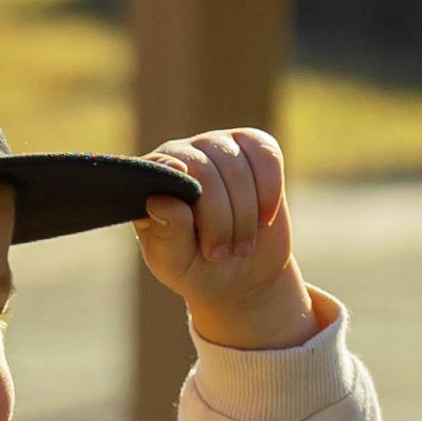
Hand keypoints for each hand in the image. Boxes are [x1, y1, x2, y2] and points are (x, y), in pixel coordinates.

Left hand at [137, 124, 317, 350]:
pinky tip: (265, 218)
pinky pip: (266, 155)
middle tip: (218, 255)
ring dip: (245, 215)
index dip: (179, 184)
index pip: (162, 166)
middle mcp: (182, 155)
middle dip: (218, 219)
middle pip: (204, 170)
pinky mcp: (251, 148)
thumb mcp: (175, 264)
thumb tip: (161, 201)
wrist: (241, 273)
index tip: (191, 210)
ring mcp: (217, 147)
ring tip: (240, 246)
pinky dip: (269, 190)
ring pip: (237, 167)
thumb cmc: (197, 268)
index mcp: (152, 180)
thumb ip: (166, 235)